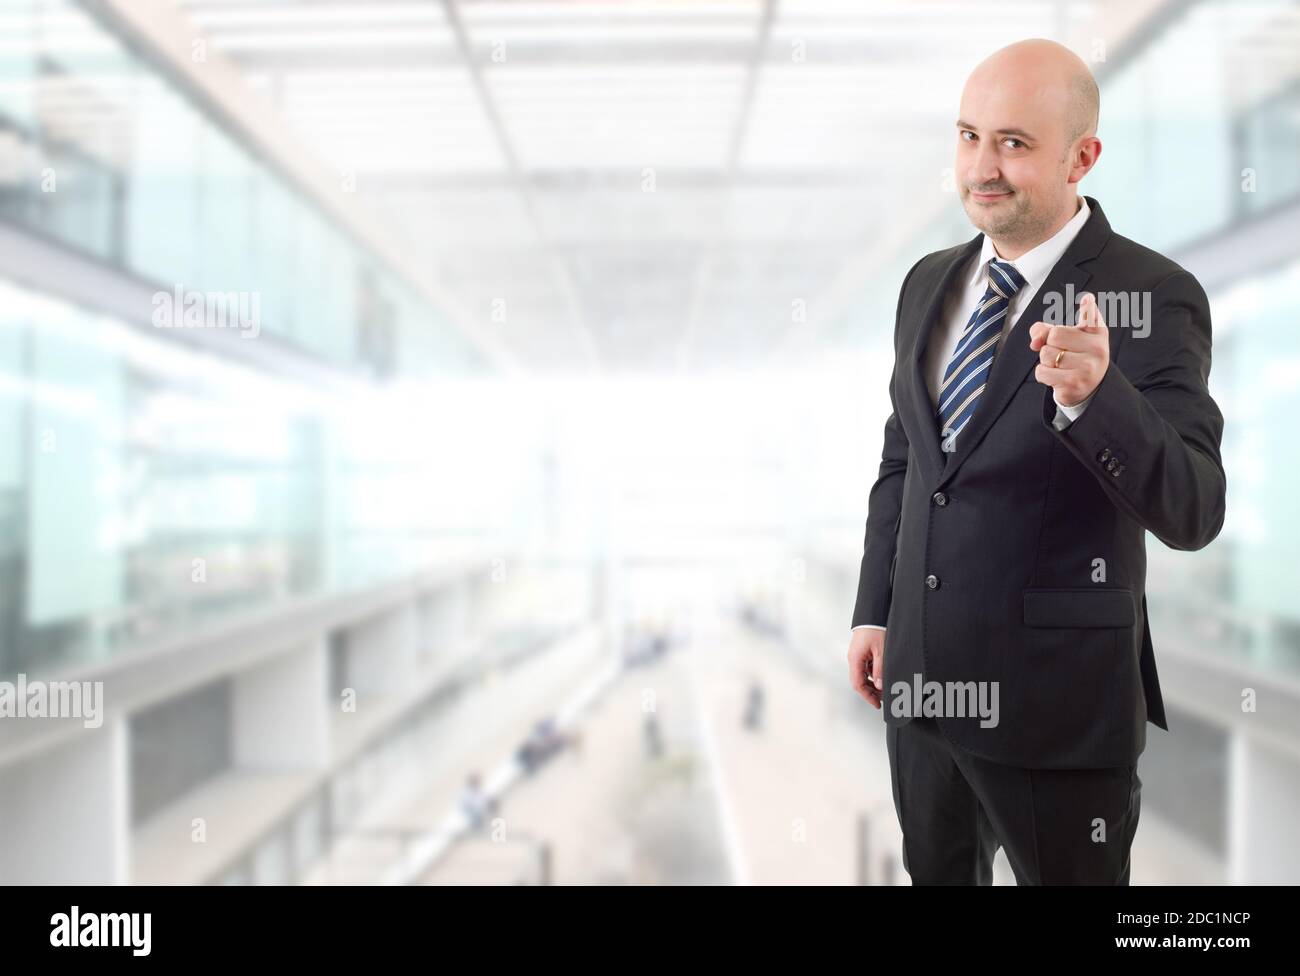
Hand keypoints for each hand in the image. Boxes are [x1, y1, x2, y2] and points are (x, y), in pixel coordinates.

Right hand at [848, 627, 884, 708]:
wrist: (873, 613)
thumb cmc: (876, 629)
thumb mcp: (881, 651)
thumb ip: (880, 670)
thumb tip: (880, 686)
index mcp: (855, 659)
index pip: (858, 684)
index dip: (868, 696)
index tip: (877, 704)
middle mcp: (854, 659)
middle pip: (859, 681)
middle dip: (871, 692)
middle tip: (884, 698)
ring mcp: (857, 656)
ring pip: (863, 675)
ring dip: (873, 684)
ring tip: (886, 688)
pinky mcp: (862, 652)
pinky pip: (866, 668)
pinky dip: (874, 675)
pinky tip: (883, 675)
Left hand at [1028, 292, 1107, 406]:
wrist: (1086, 388)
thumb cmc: (1075, 357)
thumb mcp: (1067, 339)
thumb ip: (1047, 329)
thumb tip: (1036, 340)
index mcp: (1098, 334)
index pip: (1091, 317)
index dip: (1088, 307)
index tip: (1087, 299)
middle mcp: (1097, 349)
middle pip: (1055, 334)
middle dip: (1050, 344)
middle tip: (1062, 352)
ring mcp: (1087, 368)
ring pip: (1046, 354)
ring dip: (1045, 361)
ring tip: (1060, 365)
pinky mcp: (1074, 384)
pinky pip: (1042, 372)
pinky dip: (1043, 374)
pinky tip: (1056, 376)